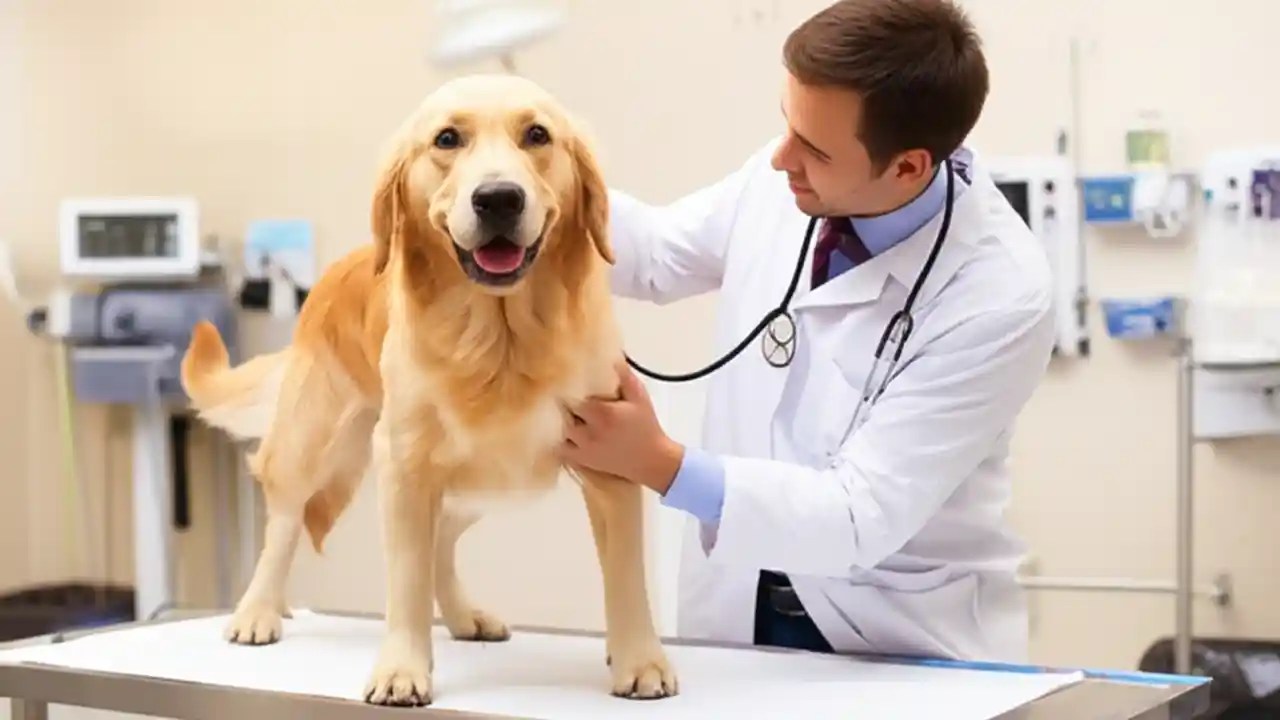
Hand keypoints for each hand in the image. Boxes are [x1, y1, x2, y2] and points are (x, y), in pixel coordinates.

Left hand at [561, 361, 684, 493]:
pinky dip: (555, 437)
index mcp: (603, 413)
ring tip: (558, 408)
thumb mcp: (640, 396)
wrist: (651, 461)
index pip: (571, 394)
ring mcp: (582, 448)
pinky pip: (558, 448)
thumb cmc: (646, 426)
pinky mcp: (580, 460)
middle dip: (559, 400)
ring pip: (556, 429)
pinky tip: (558, 428)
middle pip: (560, 411)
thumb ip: (623, 375)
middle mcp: (588, 432)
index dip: (565, 384)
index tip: (563, 376)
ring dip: (555, 418)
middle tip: (556, 390)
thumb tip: (609, 354)